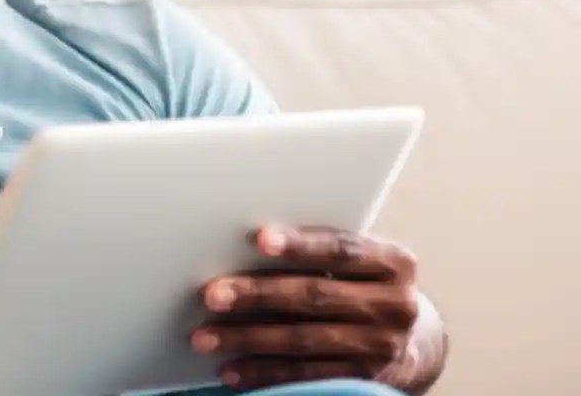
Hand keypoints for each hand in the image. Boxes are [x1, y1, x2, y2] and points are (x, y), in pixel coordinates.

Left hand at [193, 226, 419, 391]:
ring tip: (205, 337)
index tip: (258, 239)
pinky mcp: (365, 380)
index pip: (340, 249)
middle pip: (314, 295)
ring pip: (303, 340)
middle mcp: (395, 305)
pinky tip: (231, 370)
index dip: (299, 245)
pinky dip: (264, 373)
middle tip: (210, 294)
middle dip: (256, 294)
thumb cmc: (364, 286)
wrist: (413, 343)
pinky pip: (305, 376)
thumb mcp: (360, 263)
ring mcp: (381, 347)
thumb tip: (241, 247)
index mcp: (394, 262)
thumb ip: (320, 253)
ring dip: (247, 339)